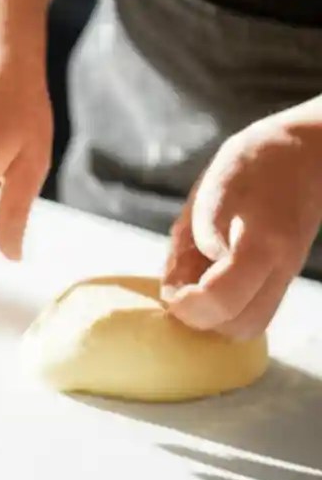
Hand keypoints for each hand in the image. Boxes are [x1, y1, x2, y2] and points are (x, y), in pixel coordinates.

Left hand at [162, 111, 321, 339]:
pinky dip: (228, 309)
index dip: (188, 306)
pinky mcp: (285, 275)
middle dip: (201, 320)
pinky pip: (256, 310)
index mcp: (261, 242)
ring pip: (251, 326)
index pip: (223, 300)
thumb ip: (193, 240)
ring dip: (215, 319)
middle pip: (240, 328)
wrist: (309, 151)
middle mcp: (282, 267)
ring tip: (195, 285)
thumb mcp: (211, 191)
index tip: (171, 292)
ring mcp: (288, 274)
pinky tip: (210, 281)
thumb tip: (176, 291)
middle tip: (181, 291)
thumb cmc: (252, 165)